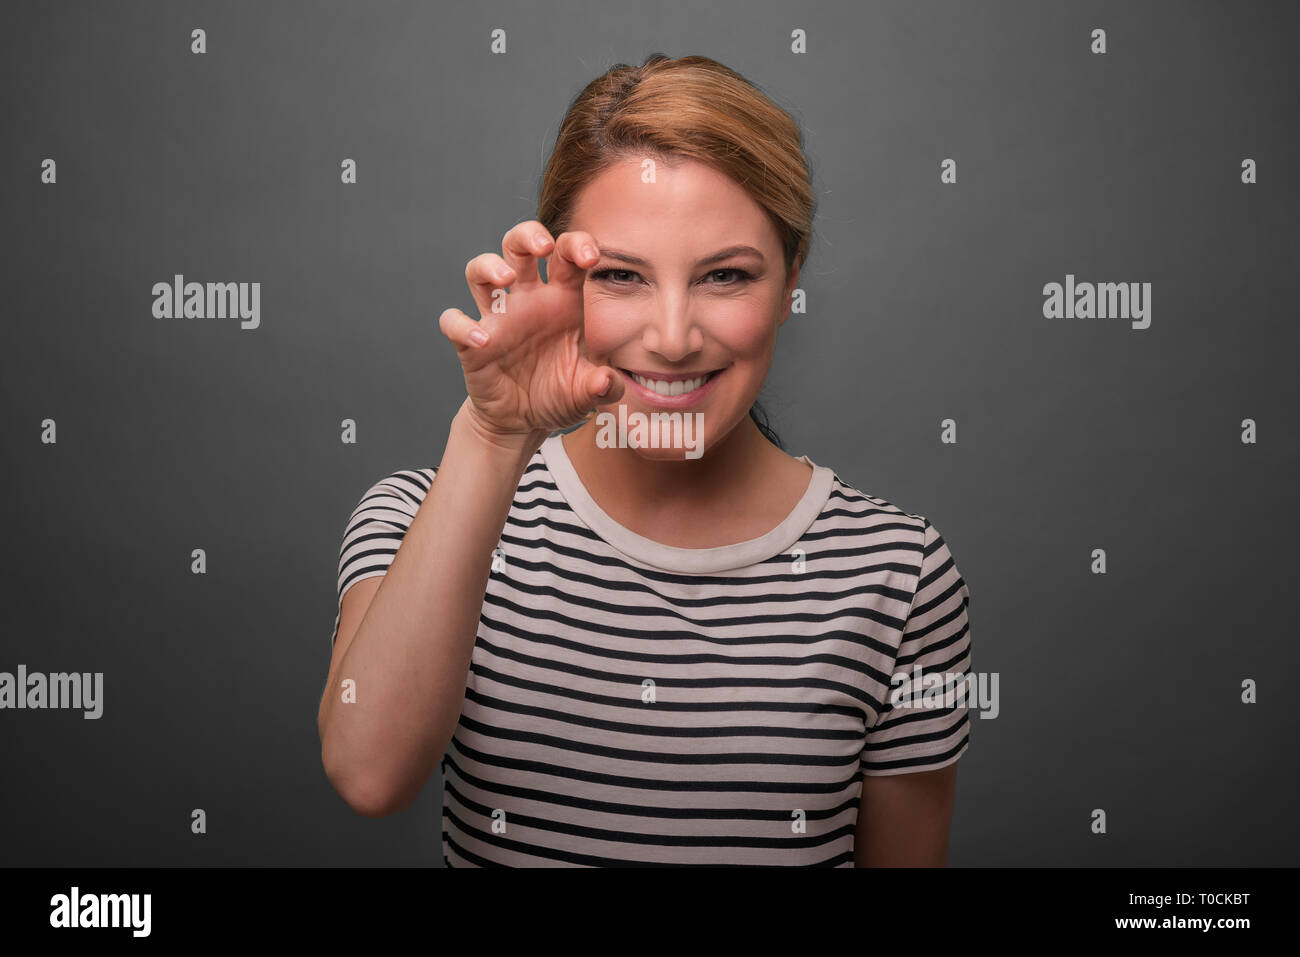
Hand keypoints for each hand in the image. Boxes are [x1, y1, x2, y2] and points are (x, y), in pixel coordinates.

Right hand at [439, 220, 624, 445]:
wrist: (524, 422)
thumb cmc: (557, 394)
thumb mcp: (586, 392)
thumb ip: (602, 386)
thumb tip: (607, 382)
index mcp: (561, 300)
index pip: (566, 255)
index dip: (577, 245)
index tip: (590, 257)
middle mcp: (527, 300)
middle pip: (518, 246)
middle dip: (527, 235)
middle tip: (542, 246)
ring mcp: (497, 319)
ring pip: (480, 271)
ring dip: (489, 266)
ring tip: (506, 279)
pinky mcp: (471, 344)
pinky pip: (455, 322)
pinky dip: (462, 326)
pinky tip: (482, 340)